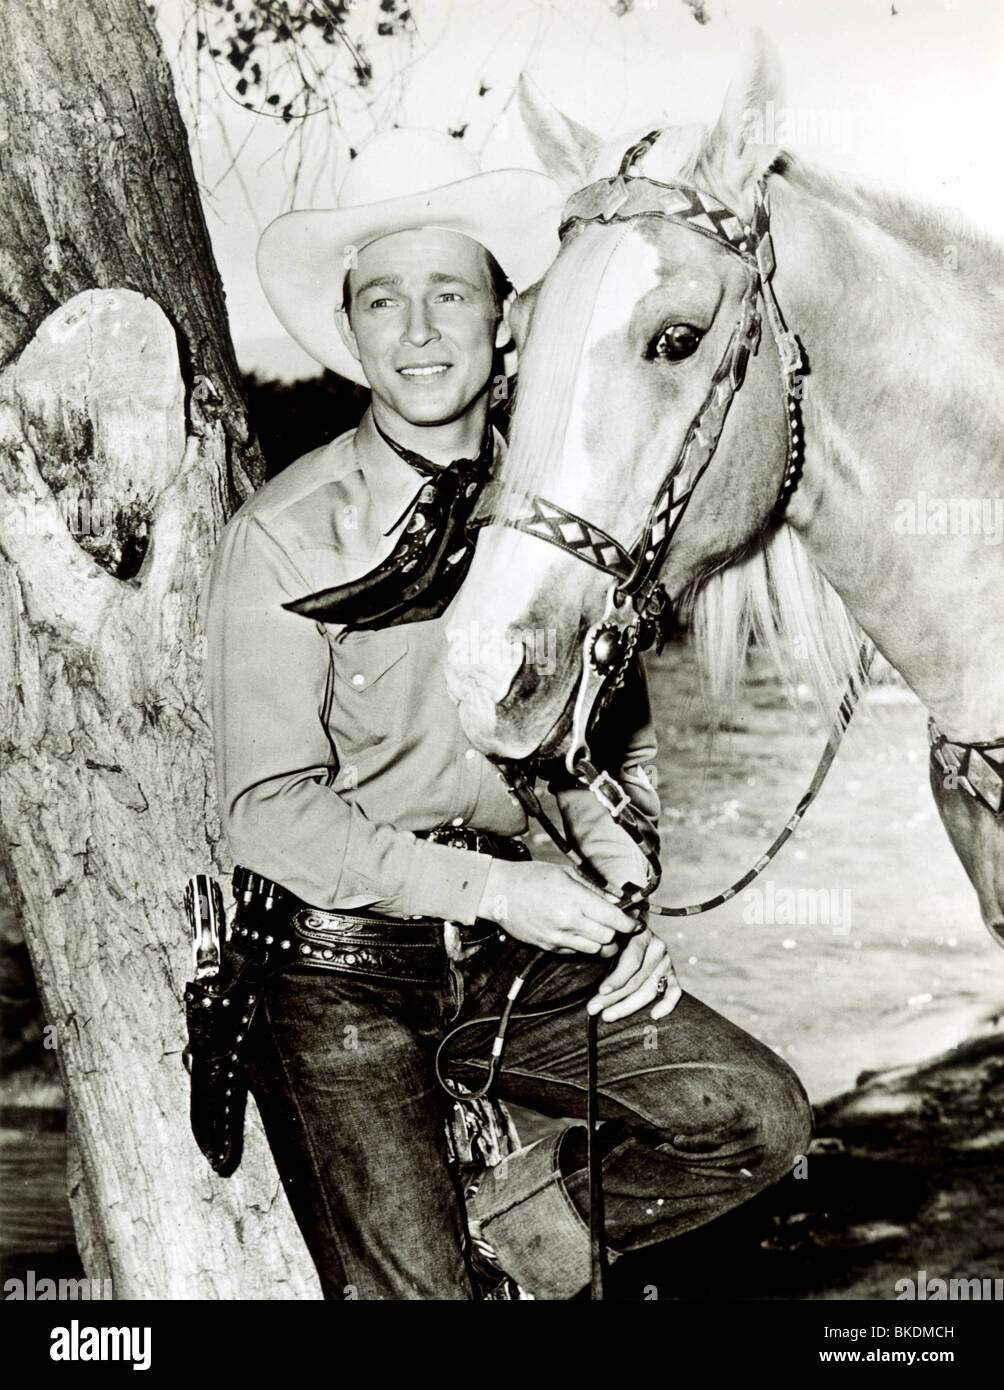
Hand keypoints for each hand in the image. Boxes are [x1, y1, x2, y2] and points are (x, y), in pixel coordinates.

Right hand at [478, 859, 635, 955]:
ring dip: (600, 941)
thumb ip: (594, 889)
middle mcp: (569, 921)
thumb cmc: (532, 877)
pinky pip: (575, 951)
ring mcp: (558, 937)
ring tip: (598, 928)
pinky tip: (578, 931)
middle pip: (608, 938)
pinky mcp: (548, 946)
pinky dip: (582, 944)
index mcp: (575, 899)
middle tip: (615, 923)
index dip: (629, 924)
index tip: (635, 923)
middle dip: (615, 932)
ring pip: (594, 949)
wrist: (498, 892)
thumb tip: (618, 900)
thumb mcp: (567, 874)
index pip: (614, 919)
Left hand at [585, 925, 680, 1021]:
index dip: (616, 979)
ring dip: (629, 1007)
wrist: (633, 922)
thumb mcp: (609, 930)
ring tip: (608, 1015)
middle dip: (614, 997)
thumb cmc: (614, 931)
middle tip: (594, 1009)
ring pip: (650, 990)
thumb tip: (587, 954)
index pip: (631, 962)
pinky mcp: (671, 974)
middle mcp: (657, 948)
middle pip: (637, 980)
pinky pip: (674, 992)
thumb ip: (603, 941)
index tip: (601, 991)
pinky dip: (667, 1005)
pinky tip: (654, 1015)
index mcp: (641, 934)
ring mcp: (666, 962)